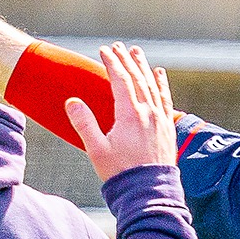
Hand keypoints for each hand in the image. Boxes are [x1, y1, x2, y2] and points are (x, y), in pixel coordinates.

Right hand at [66, 43, 175, 182]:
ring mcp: (160, 119)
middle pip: (137, 78)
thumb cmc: (120, 173)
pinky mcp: (167, 127)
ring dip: (144, 67)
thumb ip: (84, 124)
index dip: (112, 63)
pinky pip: (165, 98)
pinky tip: (159, 74)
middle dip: (127, 60)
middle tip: (118, 46)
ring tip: (137, 52)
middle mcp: (148, 112)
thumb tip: (72, 102)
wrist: (148, 192)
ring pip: (152, 85)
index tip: (104, 50)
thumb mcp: (96, 150)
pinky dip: (161, 83)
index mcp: (130, 115)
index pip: (121, 80)